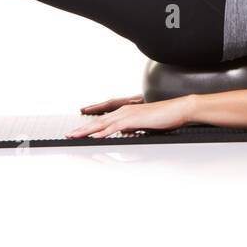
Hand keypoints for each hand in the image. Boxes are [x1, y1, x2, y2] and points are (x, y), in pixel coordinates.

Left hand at [69, 96, 191, 138]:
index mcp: (125, 112)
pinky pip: (114, 127)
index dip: (89, 127)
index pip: (103, 121)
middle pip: (98, 121)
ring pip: (102, 124)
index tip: (78, 133)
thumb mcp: (143, 126)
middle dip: (82, 129)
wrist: (178, 109)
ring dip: (87, 131)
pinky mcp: (133, 119)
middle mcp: (123, 111)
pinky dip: (103, 132)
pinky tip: (94, 137)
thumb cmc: (164, 118)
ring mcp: (127, 114)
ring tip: (74, 136)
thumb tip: (123, 133)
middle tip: (69, 135)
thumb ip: (131, 129)